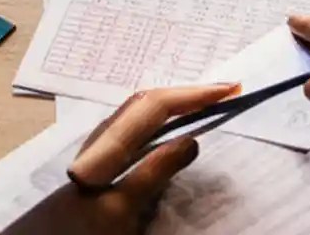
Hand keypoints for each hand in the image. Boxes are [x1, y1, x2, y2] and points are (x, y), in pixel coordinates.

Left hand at [6, 83, 238, 234]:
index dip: (194, 94)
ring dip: (175, 101)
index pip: (157, 105)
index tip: (229, 89)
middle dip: (187, 91)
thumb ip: (152, 173)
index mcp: (110, 142)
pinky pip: (137, 127)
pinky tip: (172, 129)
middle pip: (149, 100)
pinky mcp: (102, 162)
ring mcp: (101, 147)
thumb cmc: (80, 230)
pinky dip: (162, 118)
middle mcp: (104, 135)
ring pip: (142, 111)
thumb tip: (190, 139)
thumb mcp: (121, 209)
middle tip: (226, 90)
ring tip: (206, 101)